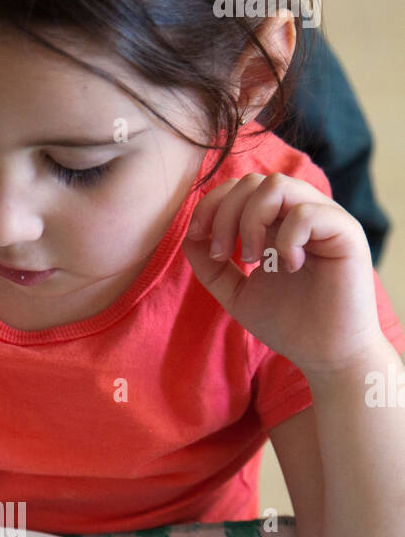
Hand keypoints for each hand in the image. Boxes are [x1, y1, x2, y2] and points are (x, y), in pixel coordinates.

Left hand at [181, 172, 383, 375]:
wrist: (324, 355)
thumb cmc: (287, 324)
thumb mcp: (237, 293)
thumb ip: (212, 266)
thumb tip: (190, 236)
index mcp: (276, 222)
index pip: (239, 188)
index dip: (211, 205)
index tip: (198, 238)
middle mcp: (300, 213)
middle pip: (253, 181)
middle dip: (224, 214)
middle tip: (221, 255)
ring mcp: (324, 219)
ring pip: (278, 185)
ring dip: (250, 221)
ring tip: (252, 260)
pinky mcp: (346, 233)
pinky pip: (307, 213)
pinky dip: (287, 238)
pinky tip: (289, 266)